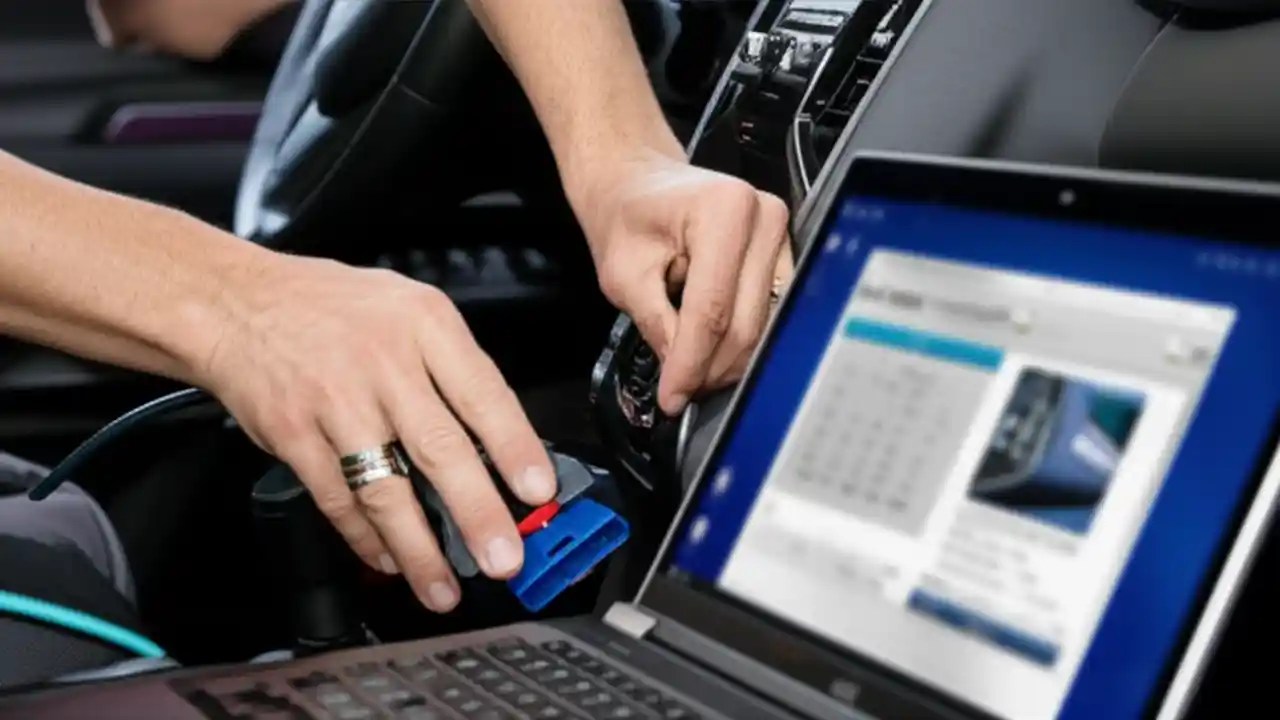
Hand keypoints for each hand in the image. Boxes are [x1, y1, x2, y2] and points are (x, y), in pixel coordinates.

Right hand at [195, 254, 555, 612]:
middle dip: (477, 512)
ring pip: (385, 488)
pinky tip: (386, 559)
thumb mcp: (409, 306)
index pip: (484, 393)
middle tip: (503, 558)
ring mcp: (335, 402)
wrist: (234, 302)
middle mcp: (384, 363)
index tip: (538, 490)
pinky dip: (364, 538)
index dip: (516, 447)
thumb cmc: (332, 306)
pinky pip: (337, 499)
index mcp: (424, 324)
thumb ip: (453, 365)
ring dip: (418, 548)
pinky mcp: (294, 435)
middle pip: (440, 448)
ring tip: (442, 587)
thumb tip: (501, 441)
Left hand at [572, 153, 793, 415]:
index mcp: (724, 210)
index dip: (692, 362)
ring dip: (726, 360)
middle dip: (710, 368)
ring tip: (691, 374)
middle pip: (746, 322)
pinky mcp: (787, 253)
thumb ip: (655, 324)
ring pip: (763, 325)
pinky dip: (740, 341)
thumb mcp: (623, 273)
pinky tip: (711, 351)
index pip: (712, 308)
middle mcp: (766, 216)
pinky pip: (770, 313)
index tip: (672, 398)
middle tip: (679, 394)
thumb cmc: (626, 216)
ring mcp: (783, 234)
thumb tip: (680, 378)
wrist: (640, 181)